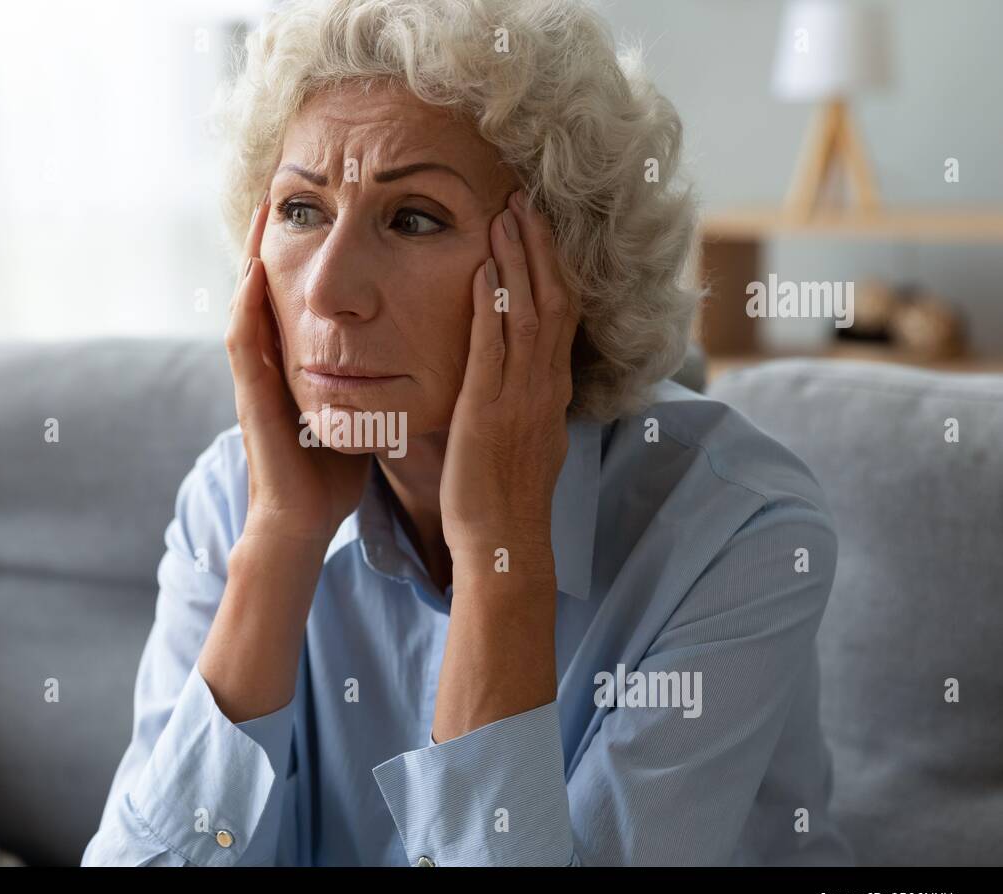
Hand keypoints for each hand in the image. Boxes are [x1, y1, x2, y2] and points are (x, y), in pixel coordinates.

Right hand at [225, 191, 371, 548]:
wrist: (303, 522)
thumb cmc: (330, 474)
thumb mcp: (358, 412)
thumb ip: (374, 380)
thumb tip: (417, 350)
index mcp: (296, 366)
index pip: (295, 298)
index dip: (304, 254)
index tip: (320, 211)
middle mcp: (271, 365)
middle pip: (265, 289)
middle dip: (270, 240)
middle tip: (279, 190)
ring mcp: (256, 380)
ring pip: (247, 305)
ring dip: (250, 257)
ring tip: (262, 212)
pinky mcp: (251, 399)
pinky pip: (243, 344)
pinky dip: (245, 306)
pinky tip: (252, 271)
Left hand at [439, 189, 579, 571]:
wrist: (503, 544)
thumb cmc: (505, 499)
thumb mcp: (528, 441)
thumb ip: (528, 404)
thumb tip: (529, 383)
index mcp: (552, 391)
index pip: (563, 313)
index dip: (553, 265)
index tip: (539, 226)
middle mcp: (544, 387)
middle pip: (553, 299)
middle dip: (540, 246)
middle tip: (526, 198)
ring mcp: (520, 398)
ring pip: (529, 313)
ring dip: (517, 261)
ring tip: (505, 214)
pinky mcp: (488, 412)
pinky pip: (492, 348)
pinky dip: (490, 306)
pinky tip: (481, 271)